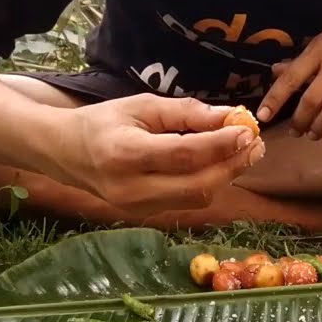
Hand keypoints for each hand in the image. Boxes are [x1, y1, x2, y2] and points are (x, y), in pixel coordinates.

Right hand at [50, 94, 264, 214]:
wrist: (65, 152)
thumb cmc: (104, 122)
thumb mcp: (141, 105)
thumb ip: (185, 113)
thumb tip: (229, 117)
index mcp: (125, 153)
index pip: (184, 154)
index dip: (221, 144)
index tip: (248, 129)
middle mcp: (131, 188)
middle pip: (197, 184)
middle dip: (233, 165)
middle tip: (256, 144)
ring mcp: (137, 207)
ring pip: (197, 198)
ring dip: (226, 175)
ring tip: (245, 152)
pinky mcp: (145, 215)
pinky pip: (187, 202)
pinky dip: (209, 182)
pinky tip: (221, 164)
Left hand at [257, 2, 321, 144]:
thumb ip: (302, 59)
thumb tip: (275, 70)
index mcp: (319, 49)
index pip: (291, 77)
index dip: (274, 99)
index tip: (262, 116)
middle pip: (311, 99)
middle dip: (299, 121)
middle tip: (294, 133)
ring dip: (319, 127)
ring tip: (313, 136)